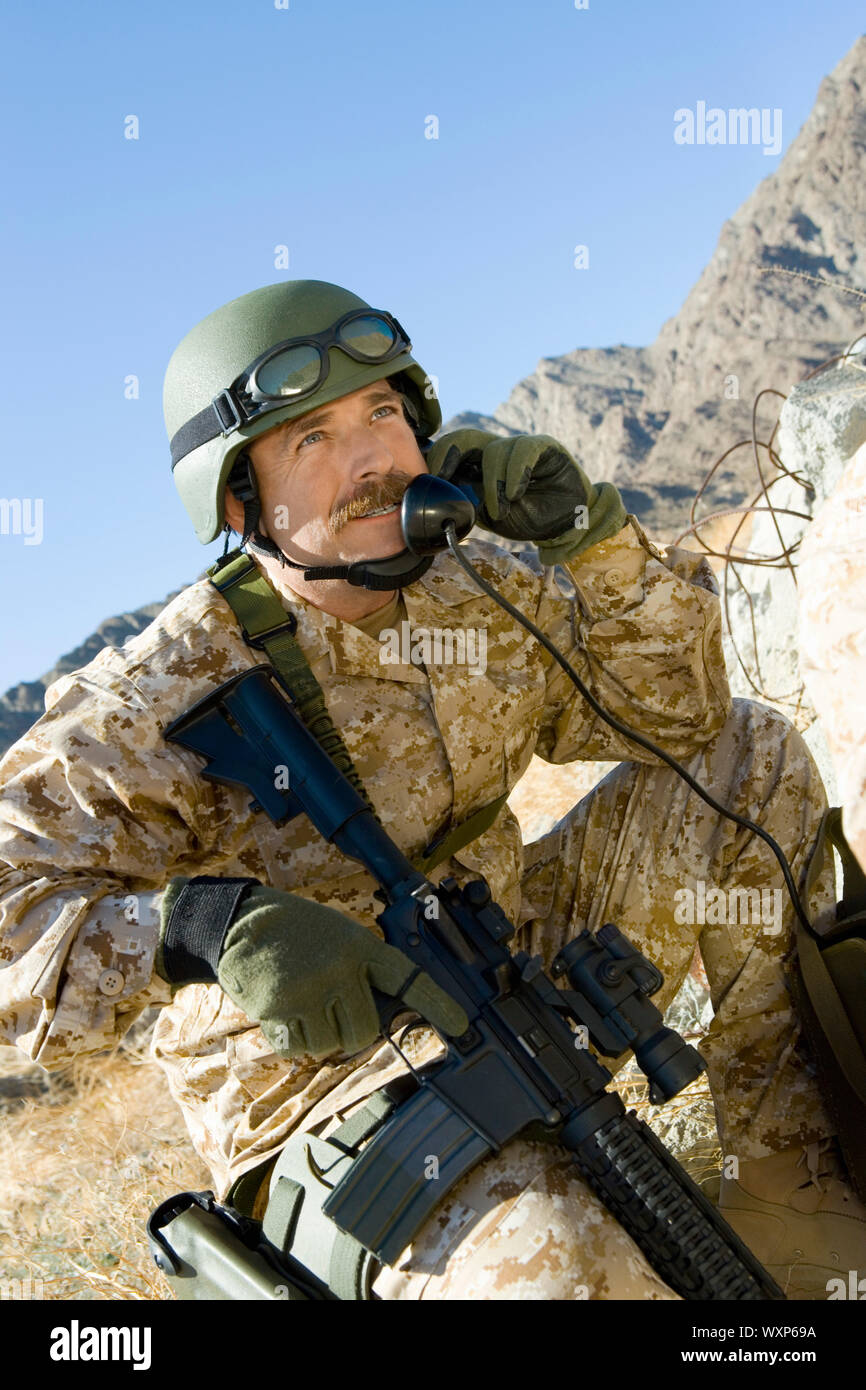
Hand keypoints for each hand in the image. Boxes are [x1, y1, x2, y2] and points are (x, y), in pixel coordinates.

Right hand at [157, 877, 468, 1059]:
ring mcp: (310, 990)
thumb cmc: (296, 932)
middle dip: (349, 1034)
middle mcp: (340, 969)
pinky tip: (281, 1012)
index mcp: (361, 948)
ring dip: (315, 1038)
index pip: (407, 978)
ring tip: (300, 1006)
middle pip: (363, 1033)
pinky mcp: (279, 1007)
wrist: (241, 921)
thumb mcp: (338, 936)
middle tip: (331, 1015)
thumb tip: (381, 1018)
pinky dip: (289, 1040)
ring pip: (329, 1045)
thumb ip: (360, 970)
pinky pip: (296, 1048)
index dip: (436, 1003)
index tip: (462, 1024)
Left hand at [426, 428, 625, 563]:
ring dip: (493, 483)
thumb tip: (441, 498)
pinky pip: (524, 449)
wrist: (567, 524)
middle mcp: (496, 452)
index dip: (437, 458)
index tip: (428, 478)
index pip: (452, 450)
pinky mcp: (543, 447)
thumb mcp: (489, 516)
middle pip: (466, 437)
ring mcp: (519, 447)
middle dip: (448, 451)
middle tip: (442, 475)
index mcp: (479, 466)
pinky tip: (515, 493)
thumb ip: (468, 503)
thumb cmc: (528, 518)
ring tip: (502, 510)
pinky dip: (515, 472)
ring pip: (495, 450)